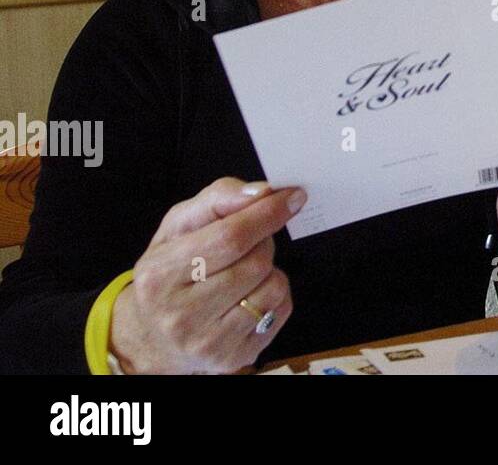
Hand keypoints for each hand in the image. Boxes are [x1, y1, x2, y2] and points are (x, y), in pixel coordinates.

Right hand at [107, 178, 304, 373]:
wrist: (153, 335)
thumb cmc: (171, 270)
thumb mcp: (178, 226)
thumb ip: (217, 199)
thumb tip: (261, 192)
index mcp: (160, 276)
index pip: (229, 238)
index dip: (266, 214)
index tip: (291, 196)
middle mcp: (181, 315)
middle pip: (256, 261)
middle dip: (264, 240)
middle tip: (251, 239)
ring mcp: (209, 342)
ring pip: (273, 286)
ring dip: (269, 269)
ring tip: (243, 270)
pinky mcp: (234, 358)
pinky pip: (280, 309)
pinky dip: (273, 294)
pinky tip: (248, 295)